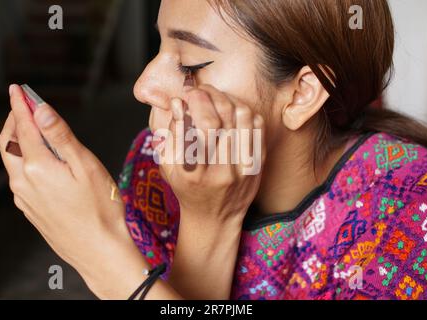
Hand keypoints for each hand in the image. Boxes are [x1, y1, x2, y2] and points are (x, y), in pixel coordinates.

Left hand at [0, 85, 133, 295]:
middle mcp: (24, 182)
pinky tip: (39, 162)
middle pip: (9, 143)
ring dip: (17, 141)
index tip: (18, 90)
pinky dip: (23, 161)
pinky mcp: (31, 210)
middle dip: (14, 121)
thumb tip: (43, 111)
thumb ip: (62, 137)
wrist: (100, 249)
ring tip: (31, 130)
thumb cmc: (101, 209)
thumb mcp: (86, 166)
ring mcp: (25, 198)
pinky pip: (19, 178)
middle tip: (23, 107)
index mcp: (38, 167)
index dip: (21, 105)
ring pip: (12, 161)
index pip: (24, 127)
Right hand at [158, 84, 266, 224]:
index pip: (200, 126)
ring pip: (242, 116)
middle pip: (222, 117)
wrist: (214, 216)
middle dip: (210, 95)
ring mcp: (244, 167)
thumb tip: (178, 103)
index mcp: (195, 173)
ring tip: (215, 97)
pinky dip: (244, 110)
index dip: (195, 102)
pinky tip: (231, 110)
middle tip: (201, 90)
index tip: (188, 93)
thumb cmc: (187, 189)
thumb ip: (171, 134)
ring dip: (227, 99)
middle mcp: (222, 170)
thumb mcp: (168, 166)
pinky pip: (257, 126)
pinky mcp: (258, 164)